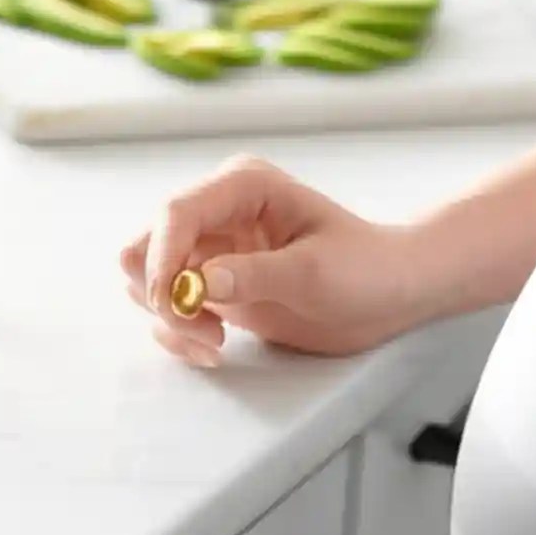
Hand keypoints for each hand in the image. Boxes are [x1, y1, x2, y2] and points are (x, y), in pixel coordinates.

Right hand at [119, 155, 435, 365]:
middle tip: (201, 331)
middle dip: (162, 293)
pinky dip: (178, 333)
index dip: (163, 260)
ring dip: (169, 319)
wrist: (389, 294)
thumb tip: (197, 283)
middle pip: (146, 245)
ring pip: (148, 280)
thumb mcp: (315, 273)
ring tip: (214, 341)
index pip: (176, 213)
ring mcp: (210, 248)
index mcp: (241, 187)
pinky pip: (168, 307)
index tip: (174, 306)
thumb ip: (254, 275)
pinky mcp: (210, 285)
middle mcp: (216, 211)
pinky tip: (214, 347)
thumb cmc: (365, 270)